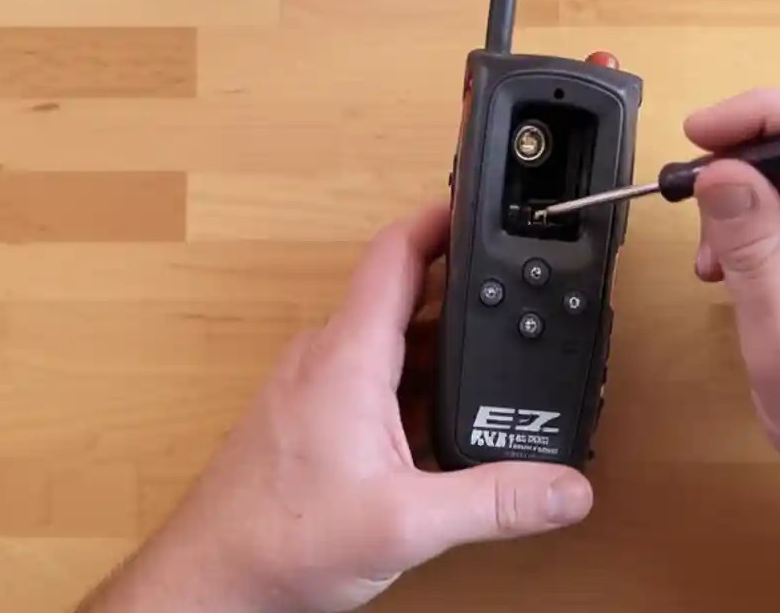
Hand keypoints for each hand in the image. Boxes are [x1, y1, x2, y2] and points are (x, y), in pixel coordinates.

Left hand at [82, 204, 592, 612]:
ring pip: (393, 342)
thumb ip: (496, 502)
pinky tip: (446, 426)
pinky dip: (417, 385)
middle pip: (407, 298)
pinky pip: (376, 376)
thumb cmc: (278, 541)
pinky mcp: (313, 414)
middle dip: (465, 299)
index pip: (396, 254)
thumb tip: (565, 487)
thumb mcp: (408, 522)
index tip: (482, 204)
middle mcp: (328, 358)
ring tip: (497, 374)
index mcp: (349, 357)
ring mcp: (316, 385)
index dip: (441, 220)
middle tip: (519, 307)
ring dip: (443, 352)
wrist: (214, 580)